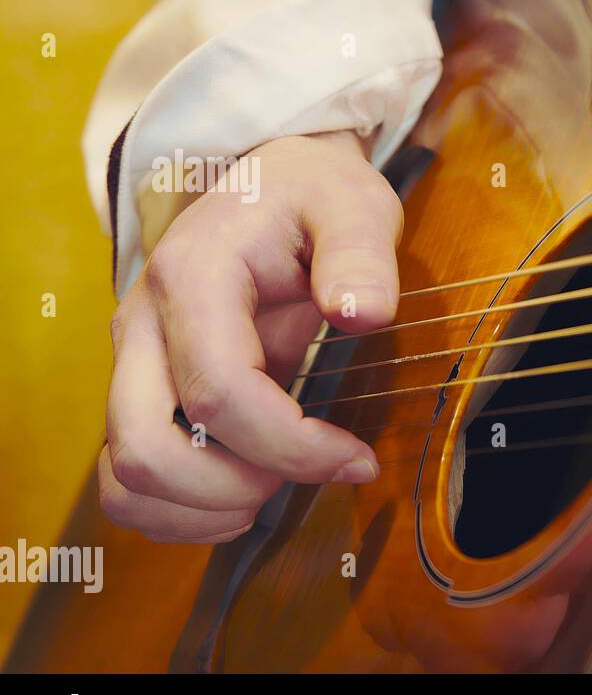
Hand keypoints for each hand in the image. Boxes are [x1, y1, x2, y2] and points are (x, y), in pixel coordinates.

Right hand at [99, 131, 401, 541]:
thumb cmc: (312, 197)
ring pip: (125, 476)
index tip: (355, 457)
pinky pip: (128, 478)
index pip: (220, 392)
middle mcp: (143, 325)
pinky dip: (178, 510)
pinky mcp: (143, 390)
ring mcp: (133, 362)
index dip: (291, 446)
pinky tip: (243, 496)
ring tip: (272, 492)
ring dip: (200, 509)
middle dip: (235, 487)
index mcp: (192, 278)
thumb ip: (360, 254)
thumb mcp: (352, 204)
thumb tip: (364, 315)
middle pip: (148, 449)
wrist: (271, 184)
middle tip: (307, 474)